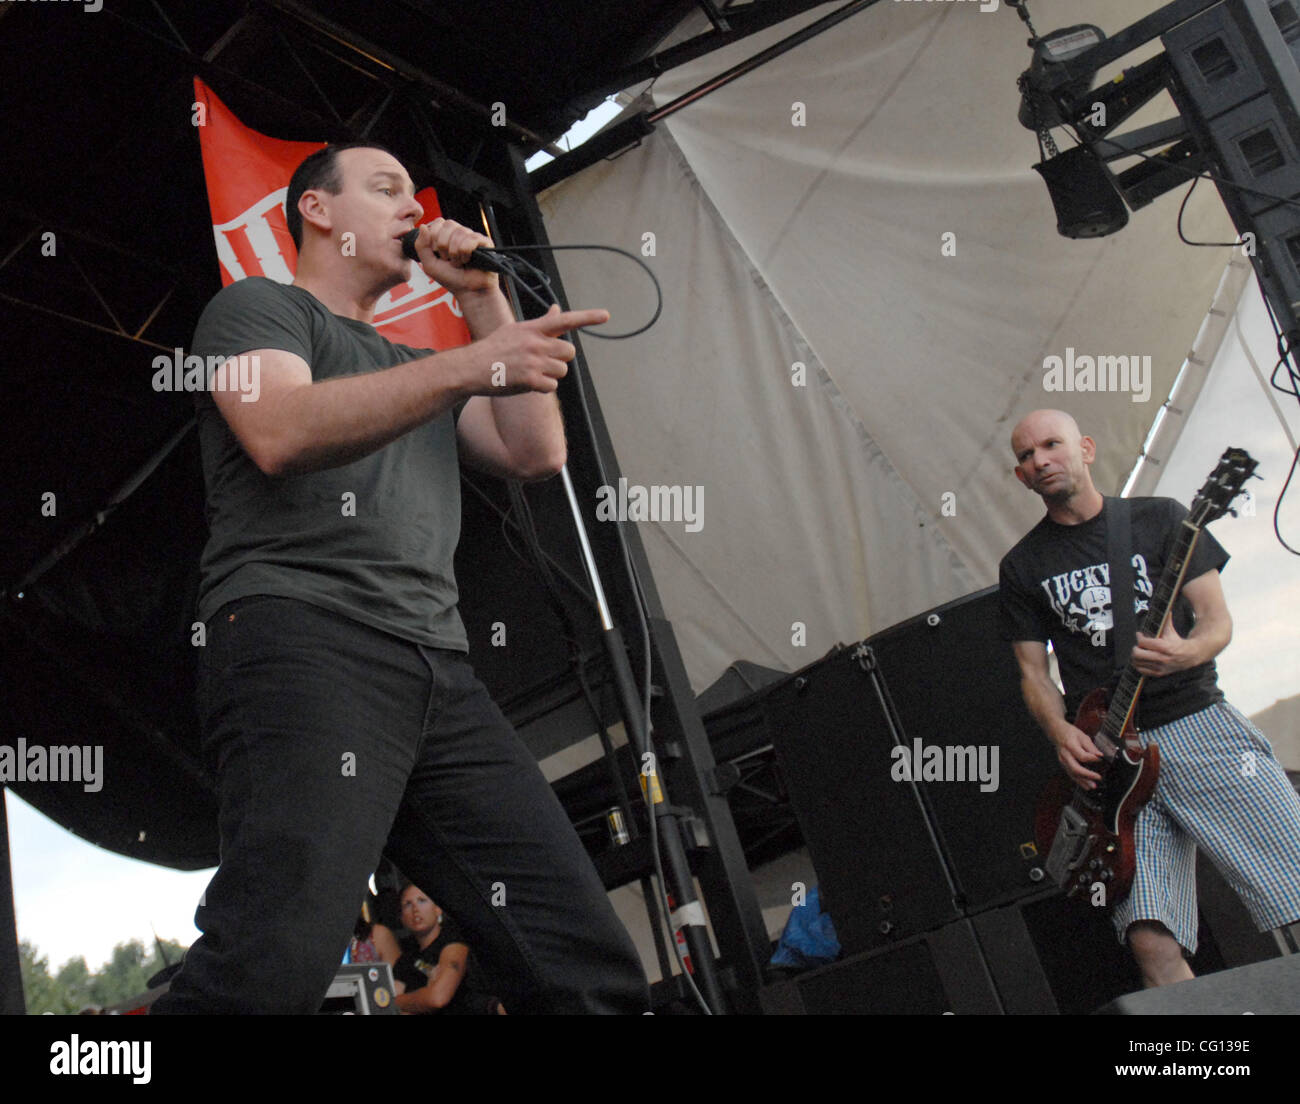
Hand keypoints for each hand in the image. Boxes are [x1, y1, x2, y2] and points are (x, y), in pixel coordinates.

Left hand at [409, 217, 499, 295]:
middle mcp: (460, 233)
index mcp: (447, 235)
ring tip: (459, 263)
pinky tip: (468, 260)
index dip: (435, 239)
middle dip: (444, 245)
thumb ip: (421, 246)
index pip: (438, 223)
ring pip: (460, 232)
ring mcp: (473, 237)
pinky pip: (472, 239)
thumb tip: (423, 226)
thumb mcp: (429, 265)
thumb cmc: (451, 279)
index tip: (438, 255)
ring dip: (455, 252)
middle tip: (448, 259)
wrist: (468, 292)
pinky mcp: (485, 243)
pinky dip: (466, 252)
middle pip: (449, 224)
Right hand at [470, 303, 609, 394]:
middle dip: (560, 359)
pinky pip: (552, 386)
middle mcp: (535, 343)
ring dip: (551, 375)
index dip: (587, 317)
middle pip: (569, 352)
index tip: (606, 315)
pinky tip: (526, 383)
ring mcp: (533, 361)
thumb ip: (541, 323)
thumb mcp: (516, 330)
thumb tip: (557, 309)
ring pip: (562, 371)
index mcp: (533, 329)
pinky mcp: (530, 379)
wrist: (471, 368)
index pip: (565, 320)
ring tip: (531, 372)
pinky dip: (542, 387)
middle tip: (543, 362)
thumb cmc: (494, 349)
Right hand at [1051, 722, 1102, 788]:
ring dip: (1083, 781)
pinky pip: (1071, 774)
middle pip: (1075, 768)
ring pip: (1072, 773)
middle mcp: (1065, 755)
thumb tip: (1100, 755)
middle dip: (1087, 775)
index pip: (1082, 755)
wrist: (1056, 733)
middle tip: (1098, 777)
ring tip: (1093, 786)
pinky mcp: (1063, 765)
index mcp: (1070, 745)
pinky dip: (1079, 781)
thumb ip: (1091, 747)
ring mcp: (1063, 761)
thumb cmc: (1070, 733)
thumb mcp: (1082, 736)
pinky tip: (1086, 786)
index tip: (1100, 759)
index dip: (1092, 759)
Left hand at [1131, 622, 1195, 676]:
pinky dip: (1139, 665)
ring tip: (1139, 651)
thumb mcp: (1170, 631)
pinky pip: (1142, 671)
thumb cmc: (1178, 642)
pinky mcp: (1159, 673)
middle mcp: (1161, 658)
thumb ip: (1165, 620)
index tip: (1140, 634)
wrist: (1191, 655)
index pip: (1143, 642)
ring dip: (1135, 656)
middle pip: (1137, 654)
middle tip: (1138, 645)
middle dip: (1135, 648)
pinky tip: (1142, 659)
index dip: (1139, 637)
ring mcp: (1160, 667)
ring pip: (1137, 663)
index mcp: (1164, 647)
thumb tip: (1164, 607)